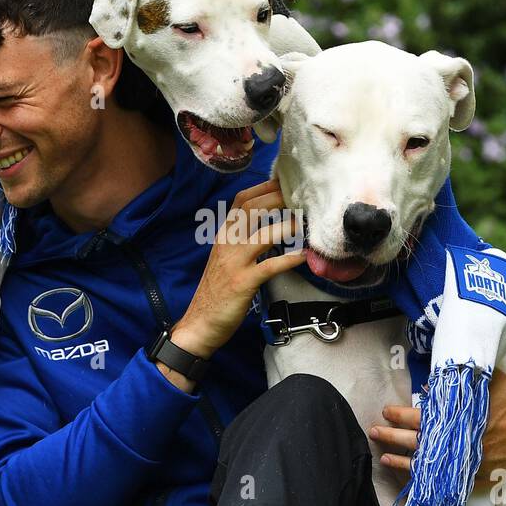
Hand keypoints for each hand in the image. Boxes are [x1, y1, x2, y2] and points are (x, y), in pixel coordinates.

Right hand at [168, 178, 307, 361]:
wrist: (199, 323)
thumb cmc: (217, 292)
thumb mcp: (225, 258)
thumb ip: (242, 240)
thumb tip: (269, 226)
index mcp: (223, 235)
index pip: (241, 201)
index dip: (264, 188)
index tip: (285, 181)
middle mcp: (226, 244)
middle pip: (251, 209)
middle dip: (278, 198)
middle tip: (302, 194)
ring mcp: (233, 263)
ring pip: (261, 235)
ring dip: (286, 226)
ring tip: (306, 222)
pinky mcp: (242, 283)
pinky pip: (268, 266)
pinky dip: (288, 259)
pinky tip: (303, 256)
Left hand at [369, 374, 505, 482]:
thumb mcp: (486, 381)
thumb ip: (460, 383)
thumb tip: (433, 384)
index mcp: (462, 418)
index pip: (422, 417)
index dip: (401, 415)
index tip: (386, 412)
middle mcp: (464, 442)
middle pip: (420, 442)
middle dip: (393, 437)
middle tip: (374, 433)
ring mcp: (472, 463)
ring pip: (432, 467)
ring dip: (405, 462)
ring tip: (385, 459)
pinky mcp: (483, 477)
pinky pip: (452, 485)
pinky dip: (432, 486)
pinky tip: (415, 485)